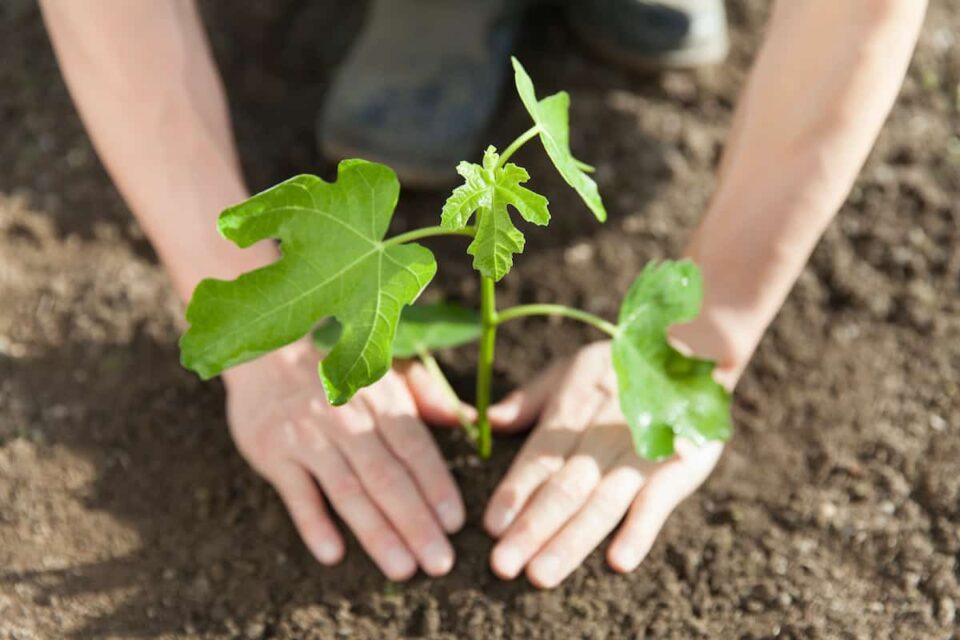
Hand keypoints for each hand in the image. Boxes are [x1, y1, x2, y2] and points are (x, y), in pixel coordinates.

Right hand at [222, 338, 465, 580]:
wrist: (268, 352)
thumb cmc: (340, 371)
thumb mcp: (387, 372)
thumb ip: (428, 397)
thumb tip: (470, 418)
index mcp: (381, 400)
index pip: (414, 448)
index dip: (436, 486)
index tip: (456, 524)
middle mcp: (347, 419)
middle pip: (387, 477)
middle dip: (416, 523)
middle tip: (439, 563)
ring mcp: (309, 436)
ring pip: (348, 491)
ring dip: (376, 533)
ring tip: (402, 568)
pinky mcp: (273, 451)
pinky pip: (296, 492)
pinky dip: (314, 523)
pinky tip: (333, 554)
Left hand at [483, 341, 730, 588]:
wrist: (693, 353)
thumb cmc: (618, 368)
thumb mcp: (569, 369)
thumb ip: (529, 400)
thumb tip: (487, 421)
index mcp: (571, 412)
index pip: (538, 458)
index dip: (515, 492)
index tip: (490, 526)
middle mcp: (601, 437)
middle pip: (564, 488)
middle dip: (532, 528)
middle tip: (503, 566)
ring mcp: (641, 456)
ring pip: (602, 503)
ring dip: (572, 541)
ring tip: (542, 574)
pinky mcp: (678, 468)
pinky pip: (657, 503)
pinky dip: (640, 531)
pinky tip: (620, 562)